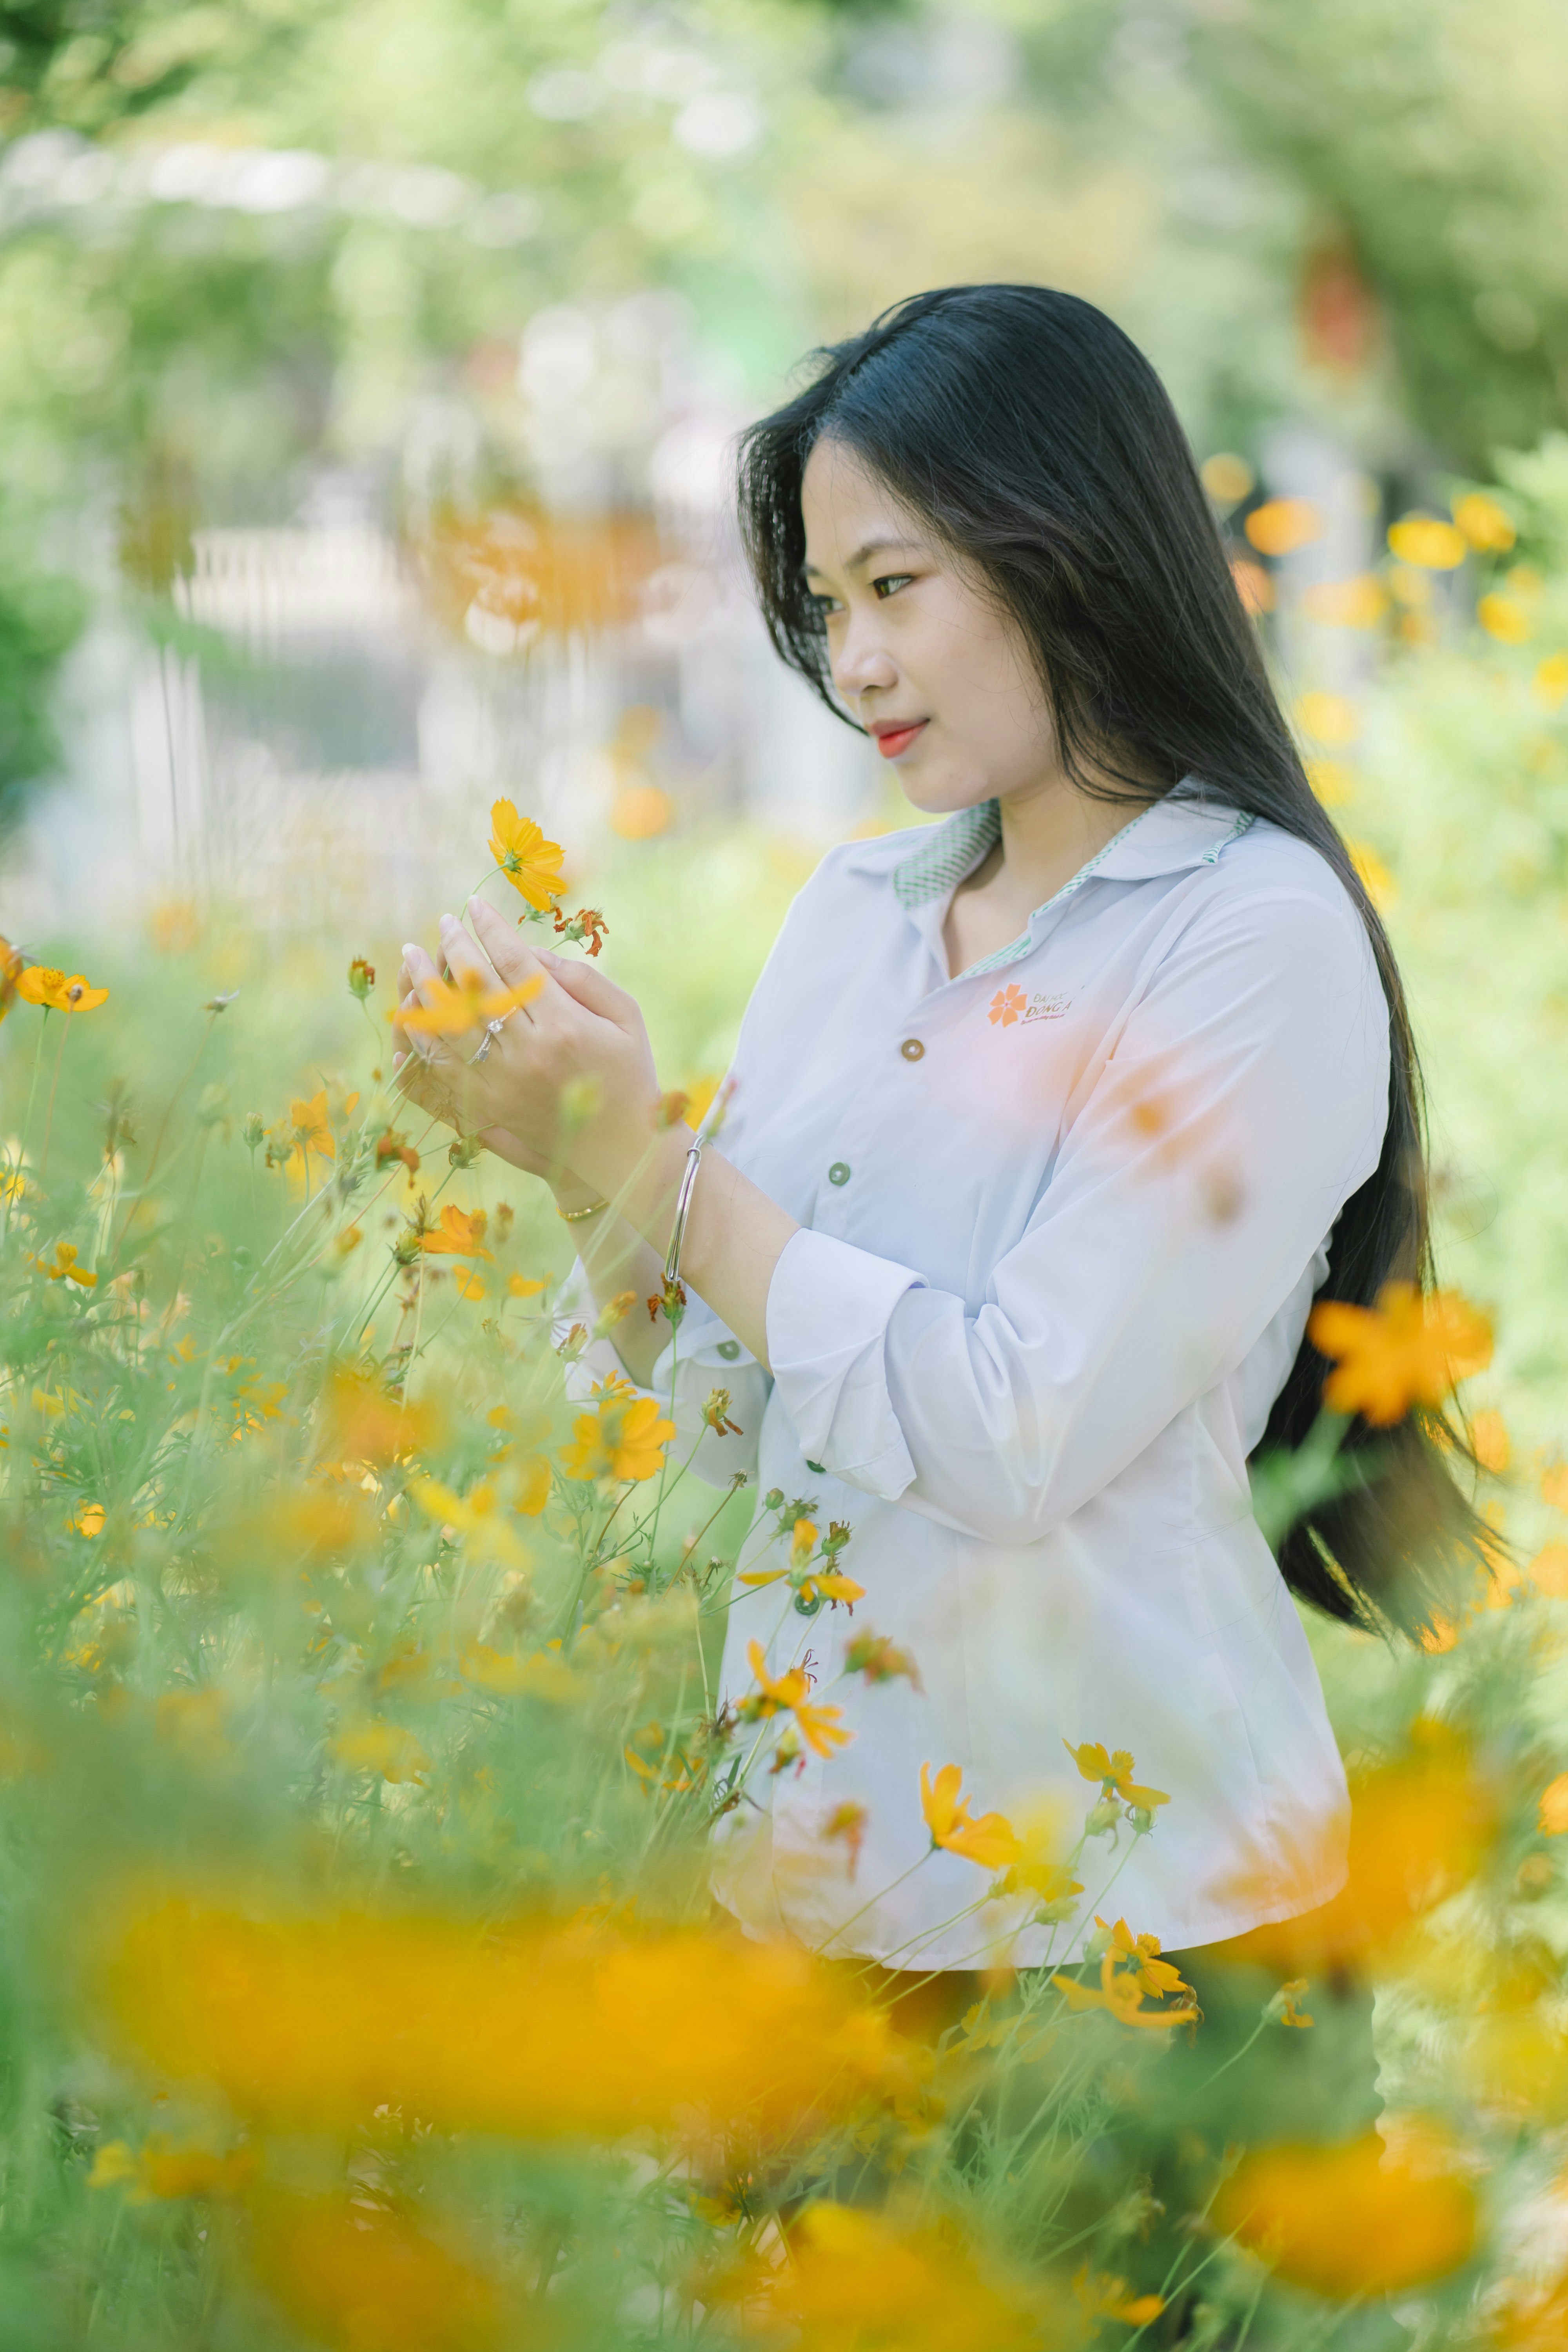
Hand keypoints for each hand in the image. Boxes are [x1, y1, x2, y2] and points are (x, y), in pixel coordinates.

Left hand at [391, 899, 667, 1208]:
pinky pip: (441, 1068)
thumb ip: (582, 979)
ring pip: (449, 1025)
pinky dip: (422, 1037)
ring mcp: (502, 1085)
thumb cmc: (629, 1075)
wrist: (620, 1151)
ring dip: (426, 986)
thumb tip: (529, 952)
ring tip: (412, 958)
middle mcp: (528, 1054)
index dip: (491, 929)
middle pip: (476, 988)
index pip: (515, 963)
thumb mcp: (625, 1018)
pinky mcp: (486, 1109)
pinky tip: (413, 1011)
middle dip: (454, 947)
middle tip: (441, 924)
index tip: (474, 906)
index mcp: (566, 1026)